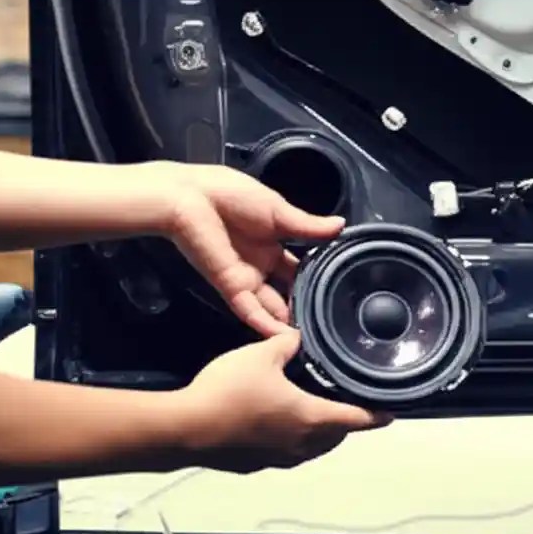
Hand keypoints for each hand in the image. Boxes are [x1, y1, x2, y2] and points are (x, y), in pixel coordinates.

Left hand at [163, 163, 344, 336]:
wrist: (191, 198)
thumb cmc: (231, 195)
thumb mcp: (279, 210)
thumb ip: (309, 225)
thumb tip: (341, 225)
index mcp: (273, 242)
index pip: (300, 268)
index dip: (316, 279)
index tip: (337, 291)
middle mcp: (261, 264)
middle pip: (287, 292)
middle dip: (303, 305)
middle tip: (327, 322)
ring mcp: (247, 279)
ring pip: (272, 308)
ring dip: (288, 323)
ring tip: (311, 339)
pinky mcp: (232, 288)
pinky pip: (252, 312)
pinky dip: (268, 326)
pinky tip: (287, 339)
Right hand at [178, 329, 391, 472]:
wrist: (185, 430)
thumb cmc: (227, 392)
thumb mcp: (261, 355)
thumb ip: (286, 344)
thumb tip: (296, 339)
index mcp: (312, 418)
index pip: (357, 419)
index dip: (377, 415)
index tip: (391, 413)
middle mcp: (300, 445)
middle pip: (335, 437)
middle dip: (345, 423)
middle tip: (346, 404)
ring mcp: (277, 459)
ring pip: (310, 448)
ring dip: (318, 434)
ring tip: (313, 413)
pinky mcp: (254, 465)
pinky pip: (283, 453)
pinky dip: (289, 439)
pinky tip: (273, 424)